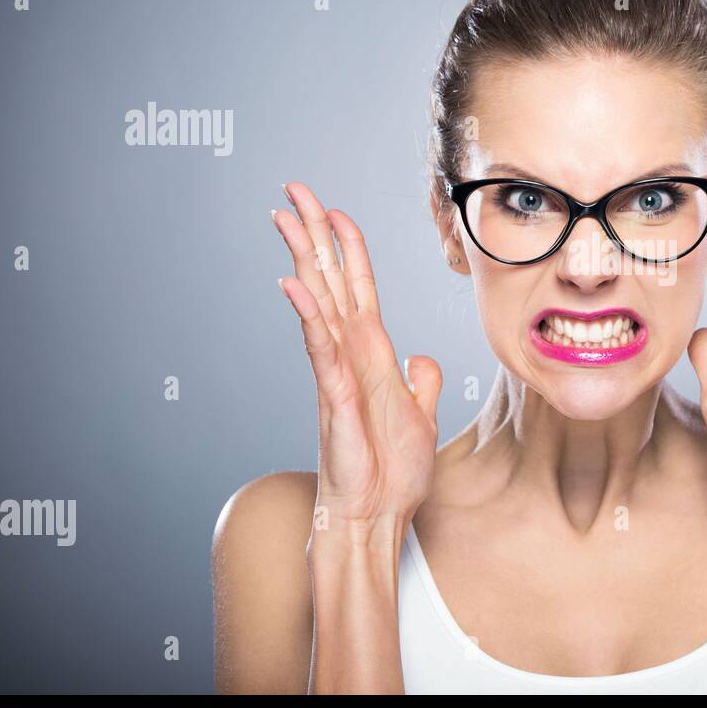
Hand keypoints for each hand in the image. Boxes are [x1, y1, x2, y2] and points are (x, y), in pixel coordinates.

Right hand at [273, 182, 441, 545]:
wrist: (377, 518)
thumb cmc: (390, 474)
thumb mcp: (420, 416)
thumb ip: (420, 382)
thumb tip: (422, 358)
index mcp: (371, 355)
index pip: (358, 288)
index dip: (349, 249)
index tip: (335, 212)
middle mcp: (349, 355)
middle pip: (329, 281)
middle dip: (313, 234)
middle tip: (292, 190)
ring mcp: (336, 373)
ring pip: (318, 302)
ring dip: (303, 258)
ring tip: (284, 217)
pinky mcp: (332, 397)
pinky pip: (320, 349)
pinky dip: (309, 316)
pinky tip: (295, 285)